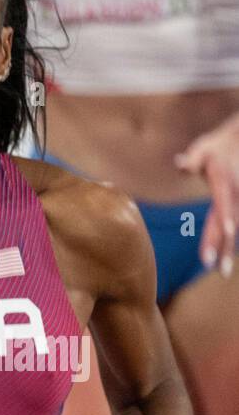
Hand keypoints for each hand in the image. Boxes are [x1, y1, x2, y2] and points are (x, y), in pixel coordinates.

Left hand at [174, 117, 238, 276]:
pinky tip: (224, 263)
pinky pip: (234, 227)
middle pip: (230, 222)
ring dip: (229, 250)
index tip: (227, 232)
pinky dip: (229, 245)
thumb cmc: (216, 147)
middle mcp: (236, 193)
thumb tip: (180, 163)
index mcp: (224, 180)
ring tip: (222, 272)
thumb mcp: (203, 148)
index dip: (226, 217)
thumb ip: (192, 159)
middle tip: (218, 269)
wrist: (238, 142)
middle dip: (225, 244)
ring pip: (235, 229)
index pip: (224, 201)